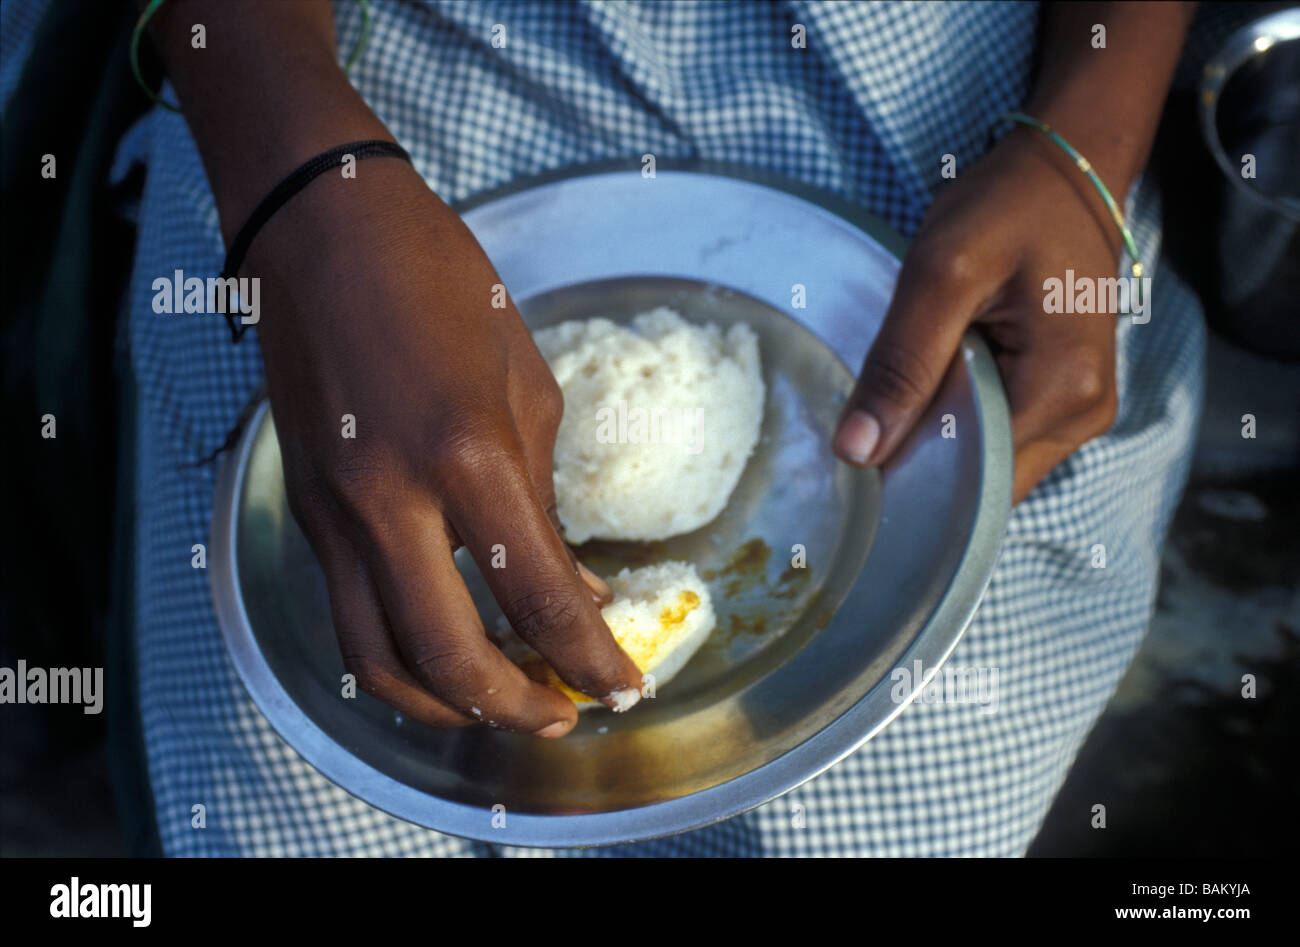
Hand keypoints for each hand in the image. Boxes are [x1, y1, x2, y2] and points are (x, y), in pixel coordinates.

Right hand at [248, 157, 642, 735]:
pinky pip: (347, 613)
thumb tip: (568, 583)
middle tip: (561, 715)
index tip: (623, 688)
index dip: (590, 659)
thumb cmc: (439, 285)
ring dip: (442, 705)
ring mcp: (335, 510)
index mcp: (467, 453)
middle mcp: (390, 497)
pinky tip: (441, 652)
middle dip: (514, 707)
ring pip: (375, 658)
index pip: (538, 595)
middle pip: (447, 657)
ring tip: (496, 705)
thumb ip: (541, 496)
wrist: (321, 229)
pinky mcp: (306, 509)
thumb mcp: (522, 382)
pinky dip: (396, 655)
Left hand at [833, 127, 1124, 502]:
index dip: (911, 474)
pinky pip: (998, 438)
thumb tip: (856, 450)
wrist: (1064, 171)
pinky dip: (957, 426)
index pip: (974, 478)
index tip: (856, 458)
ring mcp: (1078, 411)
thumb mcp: (940, 272)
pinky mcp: (1062, 398)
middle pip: (985, 482)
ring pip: (990, 466)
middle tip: (865, 431)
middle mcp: (1083, 416)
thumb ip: (901, 363)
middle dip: (924, 463)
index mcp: (1064, 390)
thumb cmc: (1009, 206)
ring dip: (939, 444)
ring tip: (896, 406)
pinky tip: (925, 397)